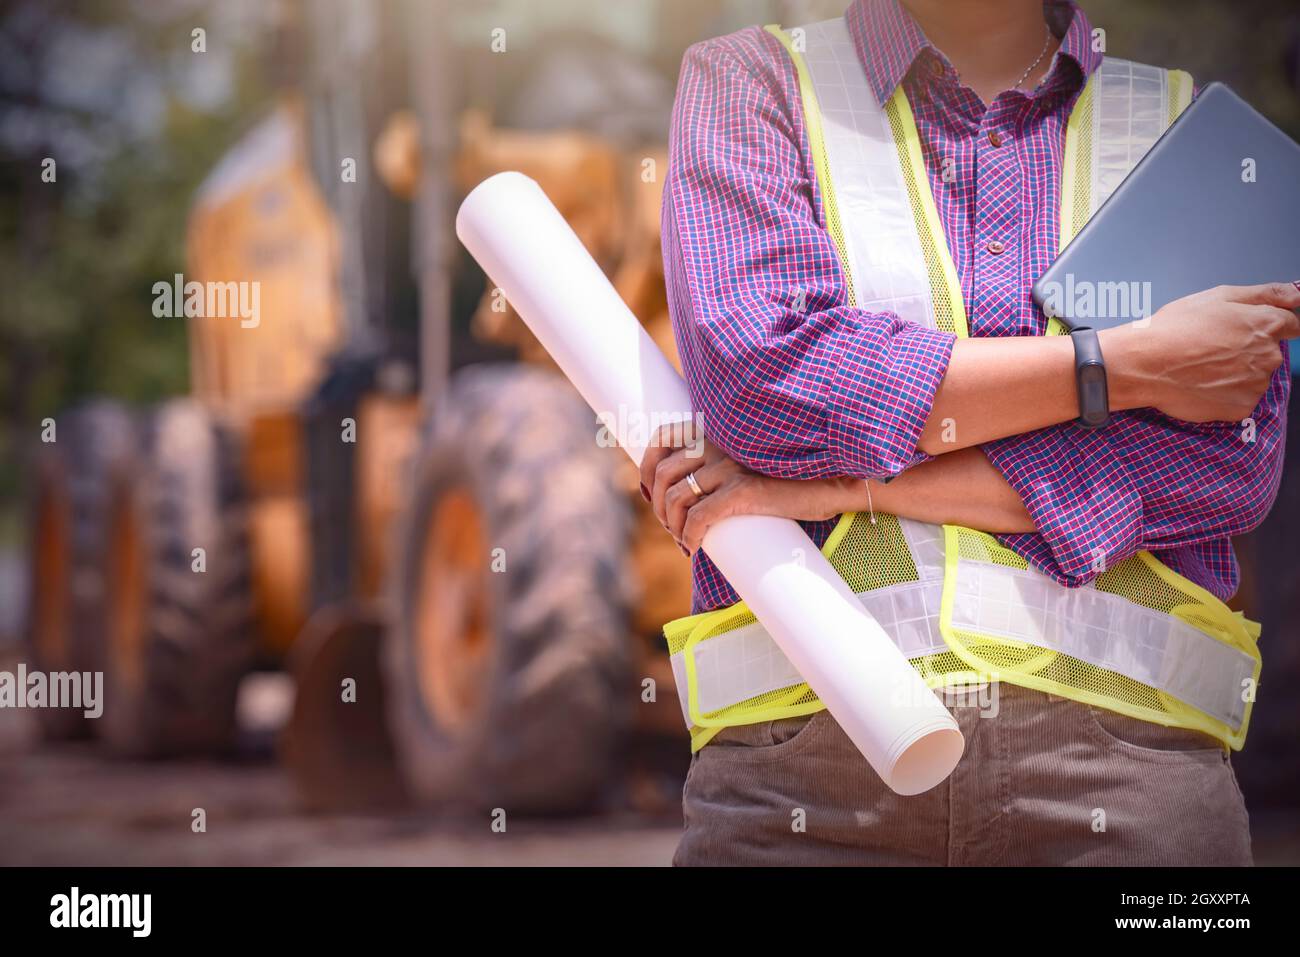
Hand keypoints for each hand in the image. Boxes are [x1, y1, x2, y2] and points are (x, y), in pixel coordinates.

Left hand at [638, 421, 847, 553]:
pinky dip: (689, 537)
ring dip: (673, 526)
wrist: (832, 483)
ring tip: (685, 540)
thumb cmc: (791, 477)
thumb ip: (722, 463)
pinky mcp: (742, 491)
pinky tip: (694, 547)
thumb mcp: (749, 460)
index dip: (647, 469)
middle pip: (663, 475)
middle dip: (660, 507)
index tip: (652, 496)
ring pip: (677, 499)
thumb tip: (688, 488)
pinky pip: (698, 518)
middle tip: (673, 528)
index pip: (663, 437)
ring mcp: (729, 466)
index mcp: (718, 429)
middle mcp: (719, 442)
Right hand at [1105, 282, 1299, 422]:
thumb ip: (1265, 293)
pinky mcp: (1240, 407)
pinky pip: (1240, 399)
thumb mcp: (1217, 297)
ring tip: (1203, 367)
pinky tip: (1202, 383)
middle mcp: (1269, 355)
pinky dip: (1225, 393)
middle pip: (1269, 353)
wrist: (1146, 365)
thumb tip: (1296, 296)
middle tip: (1212, 348)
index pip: (1291, 325)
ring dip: (1236, 373)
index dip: (1267, 326)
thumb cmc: (1176, 327)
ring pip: (1254, 377)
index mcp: (1266, 324)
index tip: (1246, 331)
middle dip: (1248, 350)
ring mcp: (1256, 384)